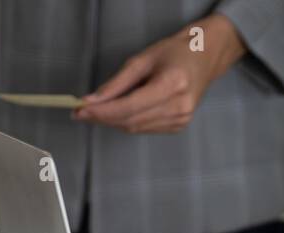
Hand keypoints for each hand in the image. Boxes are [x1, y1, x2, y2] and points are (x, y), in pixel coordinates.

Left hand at [74, 14, 245, 133]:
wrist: (203, 60)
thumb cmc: (174, 54)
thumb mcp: (142, 59)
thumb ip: (118, 82)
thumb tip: (93, 99)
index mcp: (172, 85)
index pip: (130, 106)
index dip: (103, 111)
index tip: (81, 109)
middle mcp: (179, 107)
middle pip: (131, 120)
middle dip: (103, 117)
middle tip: (80, 112)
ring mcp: (181, 120)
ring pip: (136, 128)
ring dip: (113, 121)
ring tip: (96, 112)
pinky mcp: (178, 126)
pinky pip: (145, 128)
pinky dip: (128, 122)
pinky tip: (119, 113)